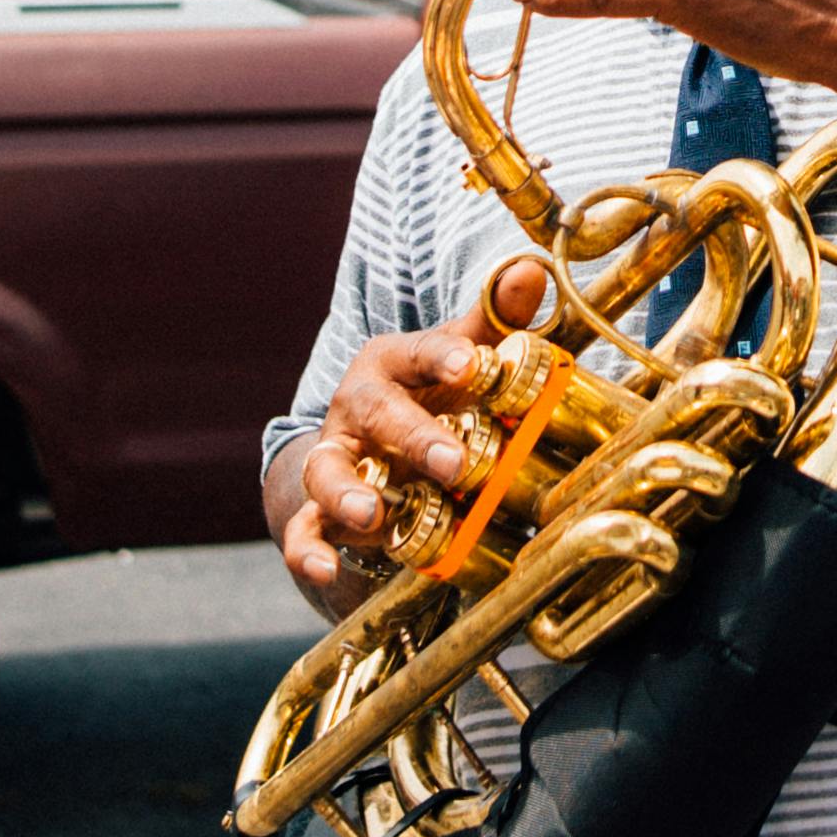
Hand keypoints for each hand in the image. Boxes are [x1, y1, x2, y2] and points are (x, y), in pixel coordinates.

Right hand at [271, 265, 546, 620]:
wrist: (378, 449)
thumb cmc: (431, 394)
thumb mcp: (462, 357)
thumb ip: (496, 320)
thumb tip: (530, 268)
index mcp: (393, 363)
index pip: (417, 352)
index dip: (443, 357)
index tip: (471, 365)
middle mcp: (358, 407)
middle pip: (377, 413)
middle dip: (413, 436)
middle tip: (453, 462)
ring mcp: (337, 458)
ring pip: (328, 469)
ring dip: (347, 492)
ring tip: (373, 513)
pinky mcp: (323, 509)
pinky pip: (306, 529)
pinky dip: (309, 549)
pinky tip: (326, 567)